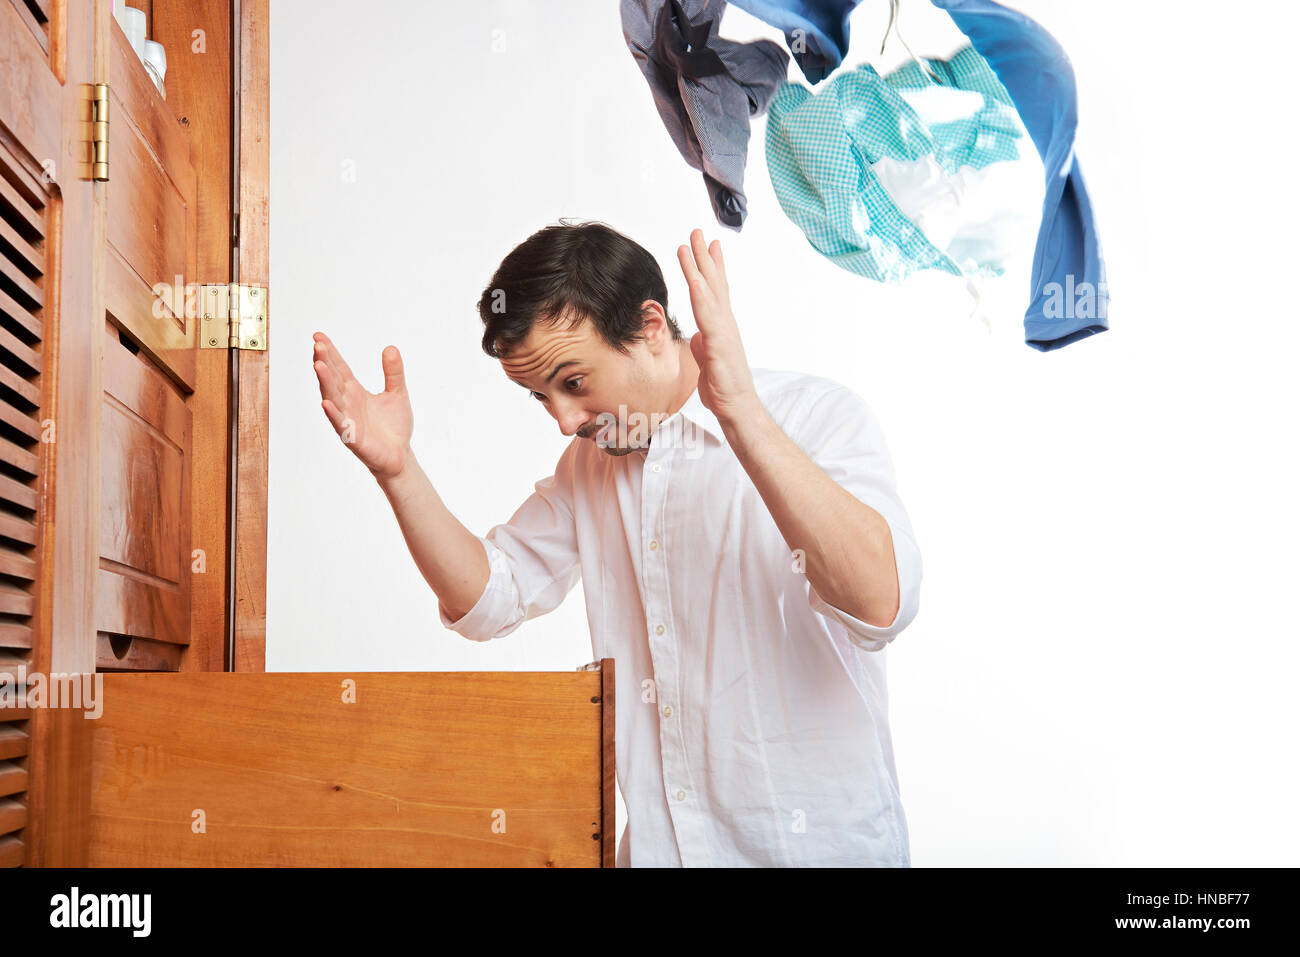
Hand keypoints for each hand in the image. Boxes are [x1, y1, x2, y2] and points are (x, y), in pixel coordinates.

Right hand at [313, 332, 413, 480]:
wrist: (400, 455)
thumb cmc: (394, 426)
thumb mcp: (398, 393)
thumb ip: (393, 372)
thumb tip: (391, 348)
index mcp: (355, 392)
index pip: (340, 368)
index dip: (330, 353)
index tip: (318, 336)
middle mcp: (348, 404)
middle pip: (333, 380)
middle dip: (325, 362)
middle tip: (318, 344)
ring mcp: (348, 420)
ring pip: (333, 399)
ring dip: (325, 383)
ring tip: (319, 365)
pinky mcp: (353, 438)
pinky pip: (341, 425)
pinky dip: (334, 414)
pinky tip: (326, 403)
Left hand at [676, 228, 759, 426]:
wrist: (737, 409)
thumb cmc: (724, 388)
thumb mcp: (707, 362)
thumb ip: (702, 345)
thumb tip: (695, 336)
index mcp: (721, 327)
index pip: (716, 290)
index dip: (712, 267)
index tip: (709, 245)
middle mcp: (725, 324)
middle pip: (714, 283)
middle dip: (706, 256)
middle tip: (699, 231)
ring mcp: (723, 332)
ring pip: (709, 292)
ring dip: (700, 267)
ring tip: (690, 244)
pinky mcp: (719, 344)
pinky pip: (707, 315)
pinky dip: (700, 295)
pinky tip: (693, 279)